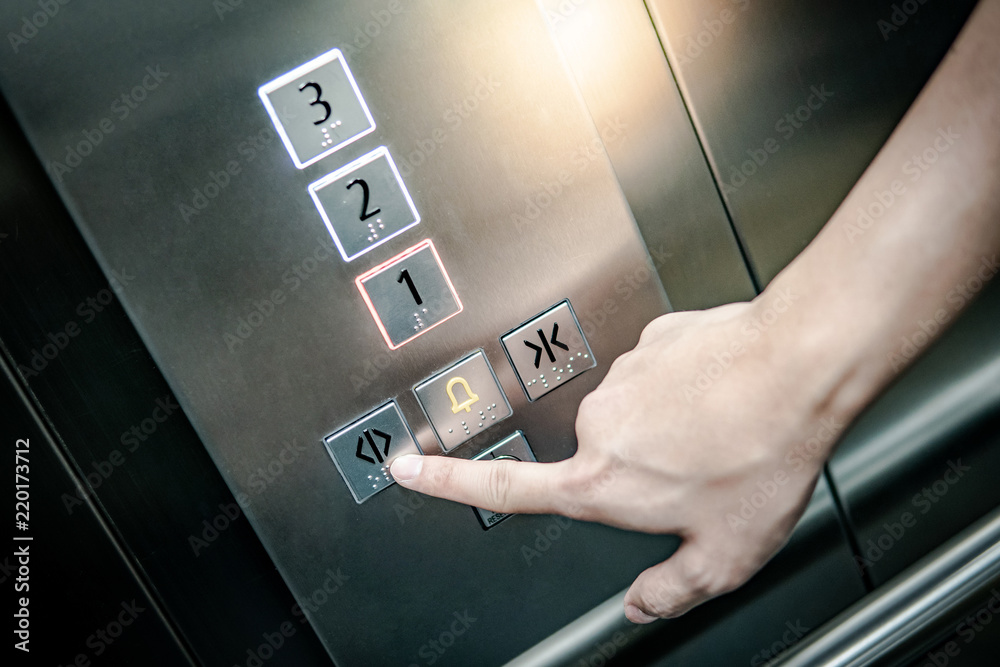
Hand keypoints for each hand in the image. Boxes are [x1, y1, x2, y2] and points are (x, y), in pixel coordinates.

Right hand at [391, 293, 843, 621]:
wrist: (796, 365)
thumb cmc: (762, 454)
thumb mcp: (724, 554)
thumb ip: (671, 589)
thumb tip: (641, 606)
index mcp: (601, 482)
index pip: (504, 488)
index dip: (447, 483)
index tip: (408, 467)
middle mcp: (600, 425)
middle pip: (605, 459)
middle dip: (646, 470)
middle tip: (704, 472)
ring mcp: (623, 376)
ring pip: (639, 414)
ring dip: (673, 427)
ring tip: (723, 432)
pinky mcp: (650, 340)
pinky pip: (660, 374)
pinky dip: (687, 390)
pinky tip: (724, 397)